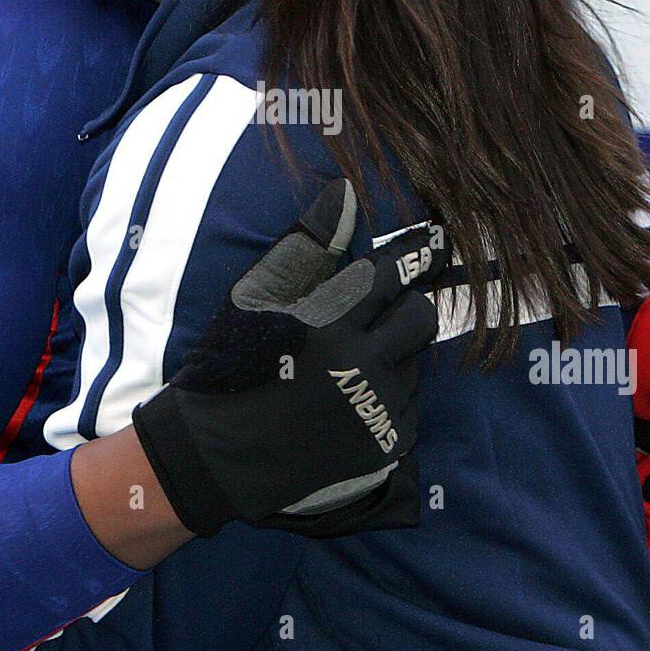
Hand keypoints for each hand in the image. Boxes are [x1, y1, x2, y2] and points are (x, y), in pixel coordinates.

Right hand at [133, 179, 441, 536]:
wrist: (214, 456)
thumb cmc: (230, 364)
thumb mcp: (254, 298)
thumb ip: (305, 246)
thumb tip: (346, 193)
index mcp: (327, 324)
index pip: (392, 276)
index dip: (416, 255)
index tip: (435, 240)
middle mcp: (359, 369)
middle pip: (421, 319)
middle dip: (407, 308)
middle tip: (379, 314)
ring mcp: (375, 413)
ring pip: (415, 363)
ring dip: (392, 356)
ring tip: (346, 367)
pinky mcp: (384, 448)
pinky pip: (409, 408)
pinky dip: (388, 398)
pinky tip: (349, 403)